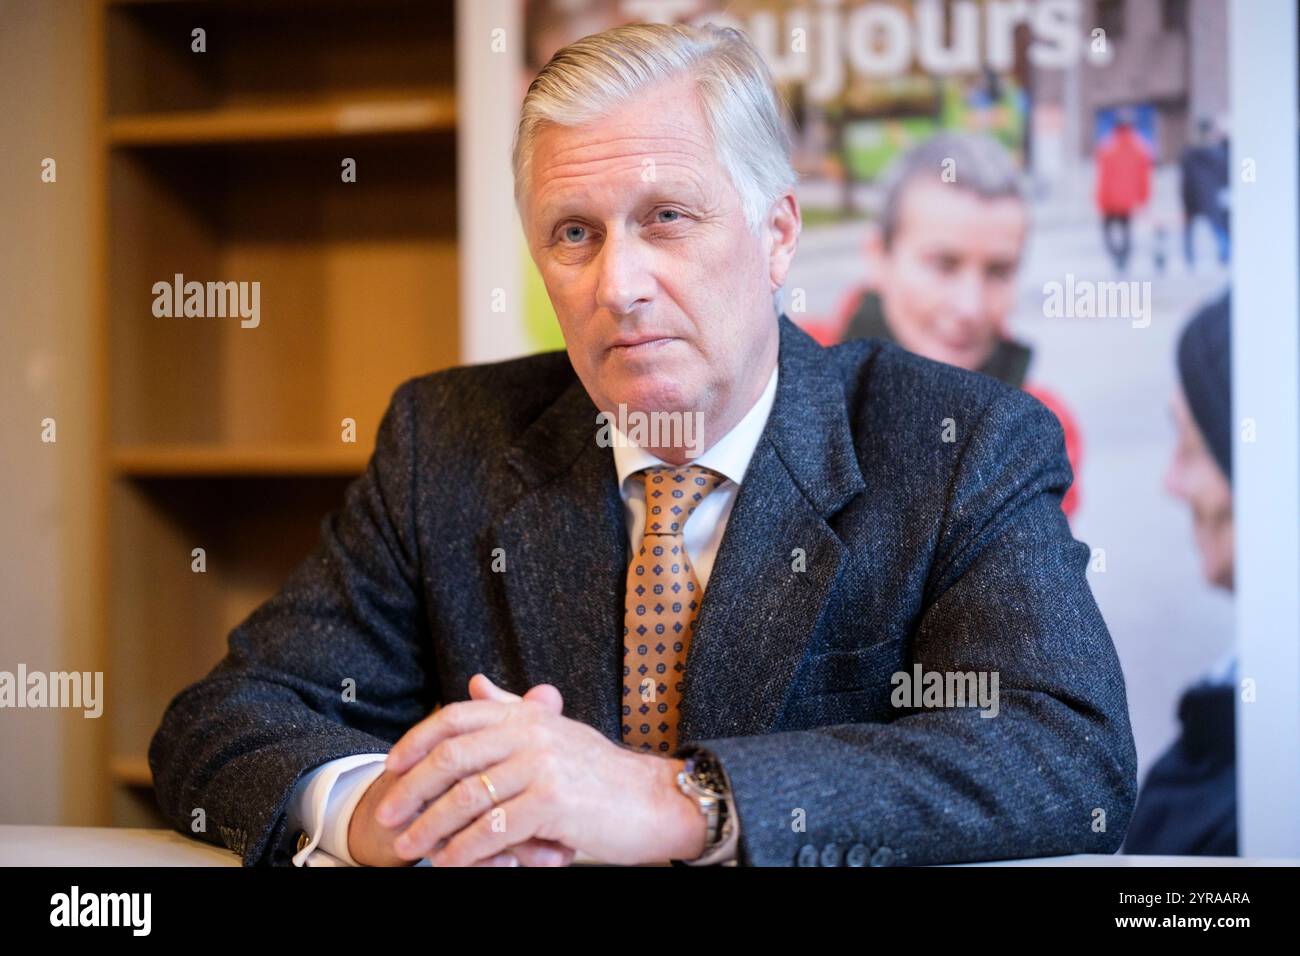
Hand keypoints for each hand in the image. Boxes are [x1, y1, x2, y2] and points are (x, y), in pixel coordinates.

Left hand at [375, 675, 707, 865]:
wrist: (656, 801)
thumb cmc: (604, 774)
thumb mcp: (557, 731)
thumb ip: (514, 708)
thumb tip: (476, 682)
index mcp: (528, 715)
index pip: (457, 717)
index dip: (417, 739)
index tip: (392, 766)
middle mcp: (531, 733)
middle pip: (452, 758)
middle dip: (412, 789)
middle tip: (387, 815)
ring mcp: (542, 766)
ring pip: (467, 799)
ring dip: (430, 828)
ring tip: (409, 849)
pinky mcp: (553, 803)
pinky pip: (494, 830)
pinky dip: (465, 851)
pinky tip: (450, 862)